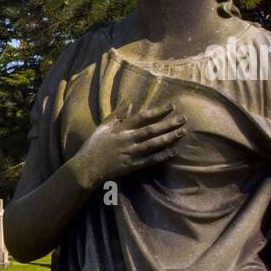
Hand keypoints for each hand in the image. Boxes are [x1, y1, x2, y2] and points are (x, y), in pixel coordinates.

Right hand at [70, 101, 185, 190]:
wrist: (86, 168)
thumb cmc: (93, 146)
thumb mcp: (103, 127)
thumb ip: (117, 114)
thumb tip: (128, 102)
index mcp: (120, 129)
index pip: (143, 117)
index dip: (158, 111)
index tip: (171, 106)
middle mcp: (127, 139)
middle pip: (152, 130)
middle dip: (169, 124)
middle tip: (184, 119)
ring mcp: (130, 153)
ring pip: (154, 144)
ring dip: (169, 138)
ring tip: (183, 132)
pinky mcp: (132, 166)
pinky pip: (150, 160)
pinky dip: (163, 156)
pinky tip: (174, 152)